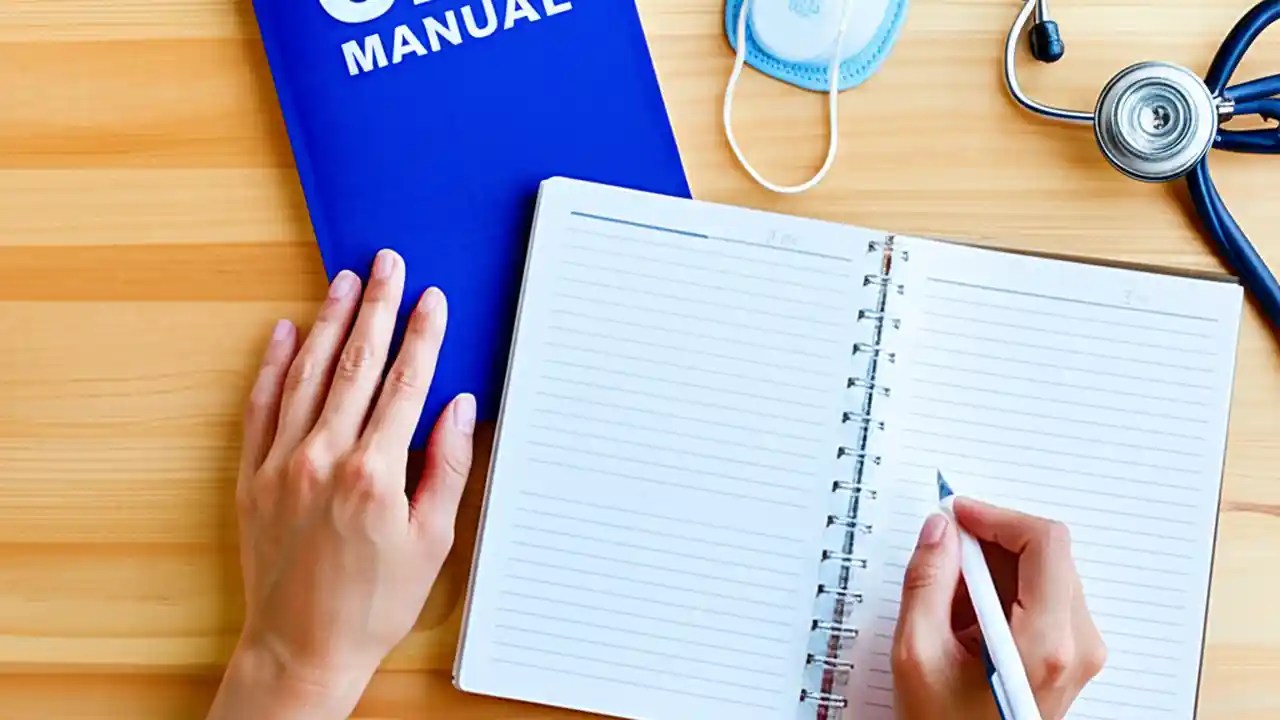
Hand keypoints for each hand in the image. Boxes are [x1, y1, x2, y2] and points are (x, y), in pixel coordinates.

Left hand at [208, 249, 476, 719]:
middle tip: (388, 264)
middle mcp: (324, 459)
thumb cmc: (373, 604)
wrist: (301, 648)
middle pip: (355, 364)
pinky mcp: (252, 477)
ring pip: (305, 374)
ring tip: (344, 282)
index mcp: (375, 474)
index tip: (432, 299)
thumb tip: (457, 410)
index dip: (422, 335)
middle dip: (377, 307)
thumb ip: (447, 469)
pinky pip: (260, 407)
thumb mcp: (432, 542)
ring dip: (327, 322)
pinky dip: (271, 366)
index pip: (405, 384)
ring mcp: (282, 465)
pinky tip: (281, 332)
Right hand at [891, 499, 1106, 719]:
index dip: (998, 517)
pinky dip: (1007, 590)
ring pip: (1046, 572)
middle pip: (1047, 555)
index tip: (960, 515)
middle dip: (992, 544)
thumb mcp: (917, 652)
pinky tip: (970, 618)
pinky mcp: (1073, 655)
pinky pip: (1046, 596)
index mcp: (1046, 644)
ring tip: (952, 601)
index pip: (1045, 544)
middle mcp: (1078, 646)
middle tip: (945, 553)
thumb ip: (926, 581)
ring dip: (997, 569)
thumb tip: (940, 532)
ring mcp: (1081, 652)